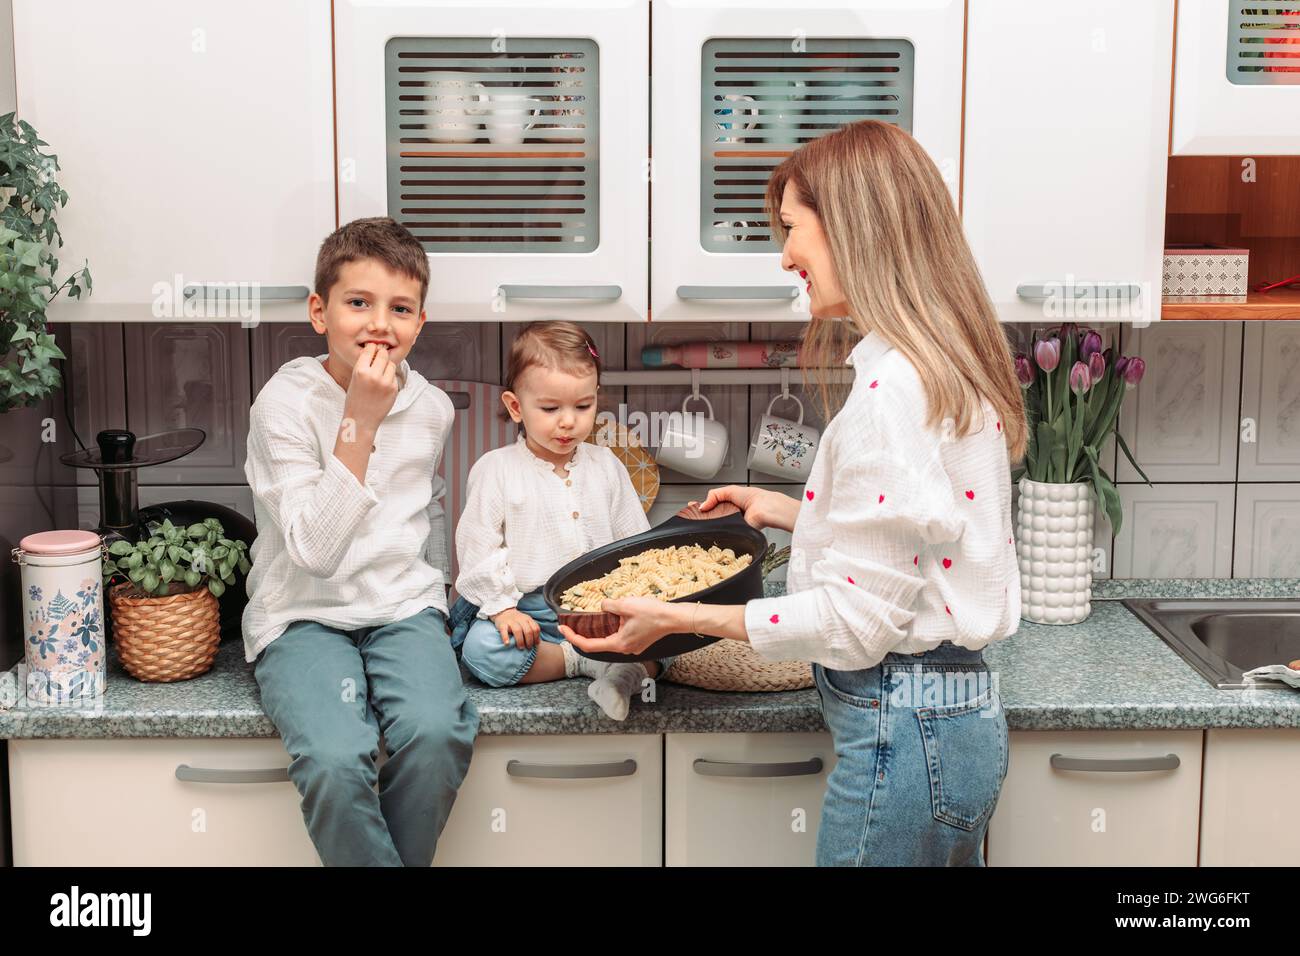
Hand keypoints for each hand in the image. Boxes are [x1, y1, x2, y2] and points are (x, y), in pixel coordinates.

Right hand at [343, 342, 399, 435]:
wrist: (361, 420)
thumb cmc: (355, 398)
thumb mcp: (355, 378)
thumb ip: (365, 365)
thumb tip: (377, 349)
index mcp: (360, 371)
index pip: (370, 349)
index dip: (372, 348)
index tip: (372, 349)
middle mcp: (373, 375)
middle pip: (383, 354)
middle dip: (381, 355)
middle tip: (378, 359)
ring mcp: (385, 383)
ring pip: (391, 364)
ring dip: (387, 366)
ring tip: (380, 374)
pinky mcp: (393, 389)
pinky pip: (394, 376)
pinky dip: (389, 377)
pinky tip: (382, 385)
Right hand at [491, 606, 540, 648]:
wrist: (504, 612)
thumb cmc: (517, 620)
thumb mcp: (526, 622)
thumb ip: (532, 629)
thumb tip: (538, 642)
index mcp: (528, 619)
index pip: (535, 628)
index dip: (536, 637)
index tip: (535, 644)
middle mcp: (520, 619)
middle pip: (528, 630)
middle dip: (529, 641)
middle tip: (528, 648)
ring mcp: (511, 621)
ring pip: (518, 630)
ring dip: (520, 640)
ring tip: (521, 647)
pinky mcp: (502, 624)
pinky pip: (504, 631)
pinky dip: (505, 637)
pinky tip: (507, 644)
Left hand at [558, 596, 682, 656]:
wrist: (674, 618)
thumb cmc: (652, 613)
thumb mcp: (625, 605)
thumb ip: (608, 605)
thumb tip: (602, 606)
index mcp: (619, 644)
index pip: (589, 645)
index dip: (573, 637)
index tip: (562, 629)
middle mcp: (624, 649)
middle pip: (598, 642)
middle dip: (585, 632)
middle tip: (572, 622)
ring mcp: (632, 647)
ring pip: (610, 638)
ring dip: (601, 628)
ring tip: (593, 616)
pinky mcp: (638, 642)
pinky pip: (619, 635)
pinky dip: (612, 627)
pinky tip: (613, 616)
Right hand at [690, 484, 785, 531]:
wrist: (765, 509)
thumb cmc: (754, 498)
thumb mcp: (729, 490)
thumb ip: (714, 495)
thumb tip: (701, 506)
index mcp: (729, 504)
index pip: (711, 506)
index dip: (701, 507)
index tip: (691, 508)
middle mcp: (730, 516)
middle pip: (711, 517)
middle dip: (702, 516)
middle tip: (692, 515)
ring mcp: (732, 526)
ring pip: (715, 526)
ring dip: (708, 523)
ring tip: (701, 519)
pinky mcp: (734, 534)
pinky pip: (723, 534)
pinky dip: (717, 531)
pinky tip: (713, 527)